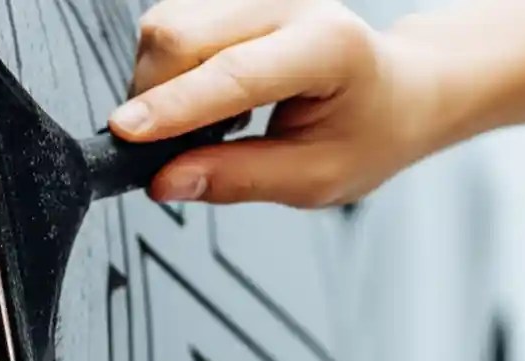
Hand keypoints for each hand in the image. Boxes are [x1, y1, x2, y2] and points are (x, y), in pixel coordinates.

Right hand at [110, 0, 442, 207]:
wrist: (397, 90)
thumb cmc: (369, 131)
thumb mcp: (316, 178)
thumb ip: (239, 178)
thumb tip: (166, 180)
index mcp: (326, 48)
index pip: (233, 74)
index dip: (174, 106)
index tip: (126, 132)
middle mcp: (288, 5)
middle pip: (180, 35)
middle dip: (154, 97)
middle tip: (173, 148)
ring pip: (164, 25)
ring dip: (157, 84)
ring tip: (204, 120)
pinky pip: (170, 23)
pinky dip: (167, 69)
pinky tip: (204, 93)